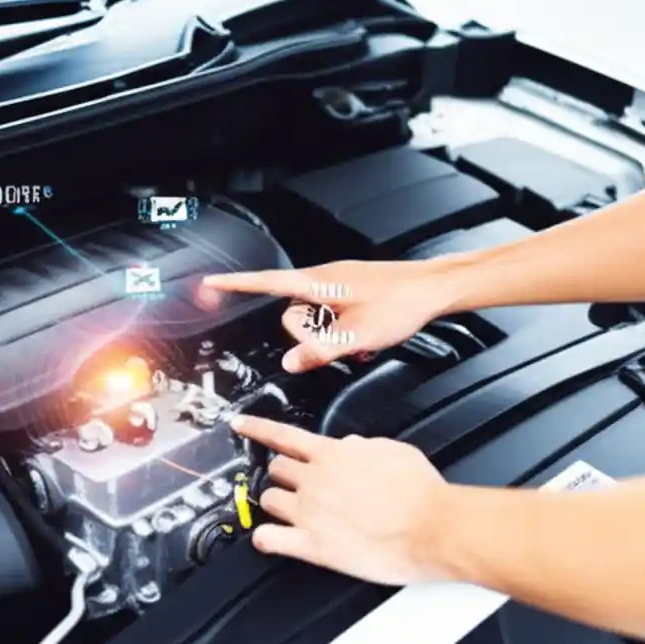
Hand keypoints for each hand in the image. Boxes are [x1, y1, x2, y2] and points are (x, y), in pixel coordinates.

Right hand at [203, 259, 457, 371]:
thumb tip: (289, 363)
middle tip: (339, 343)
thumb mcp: (358, 335)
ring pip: (313, 319)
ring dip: (329, 335)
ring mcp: (337, 285)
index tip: (210, 283)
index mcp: (317, 283)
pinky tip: (365, 336)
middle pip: (292, 315)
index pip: (265, 283)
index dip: (235, 285)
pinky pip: (331, 316)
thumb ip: (320, 351)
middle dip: (308, 336)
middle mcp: (323, 280)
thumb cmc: (401, 303)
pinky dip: (342, 330)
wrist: (434, 289)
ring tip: (359, 339)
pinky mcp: (350, 291)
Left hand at [232, 414, 452, 584]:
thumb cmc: (421, 492)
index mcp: (333, 455)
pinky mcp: (313, 545)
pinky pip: (270, 539)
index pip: (283, 435)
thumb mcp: (391, 450)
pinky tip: (269, 539)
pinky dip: (265, 539)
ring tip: (293, 511)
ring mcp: (309, 513)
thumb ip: (361, 446)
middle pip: (275, 469)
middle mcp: (315, 480)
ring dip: (276, 503)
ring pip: (269, 500)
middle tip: (296, 483)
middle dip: (282, 474)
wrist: (434, 527)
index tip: (240, 424)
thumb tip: (348, 446)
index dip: (256, 428)